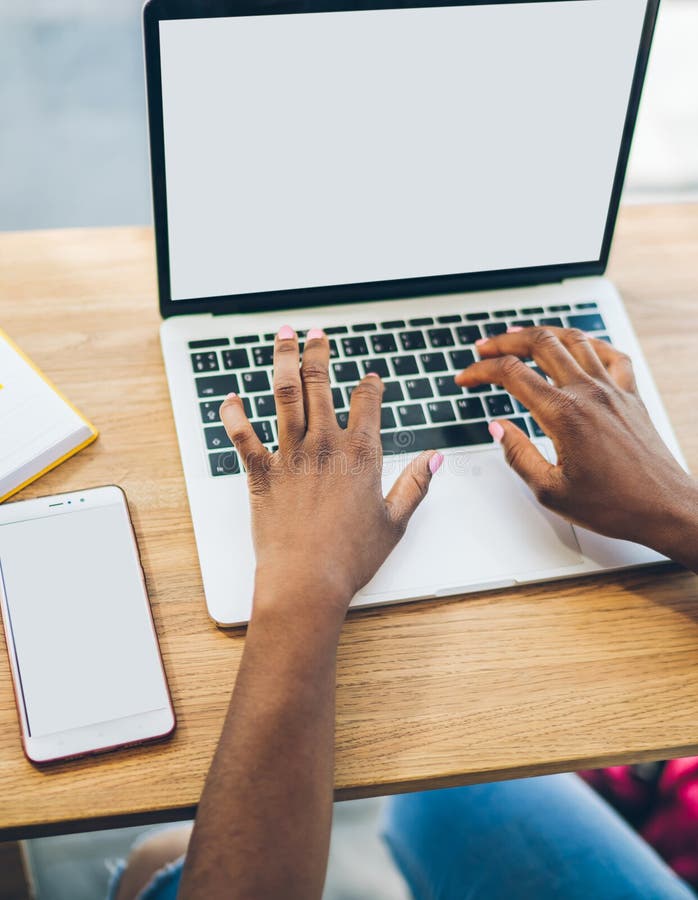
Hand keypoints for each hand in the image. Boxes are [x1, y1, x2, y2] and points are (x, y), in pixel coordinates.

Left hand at [220, 326, 441, 625]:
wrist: (307, 582)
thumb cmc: (350, 558)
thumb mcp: (395, 522)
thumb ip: (416, 484)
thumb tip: (436, 457)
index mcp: (361, 455)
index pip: (368, 402)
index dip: (371, 384)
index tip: (371, 376)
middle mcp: (324, 446)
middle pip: (321, 384)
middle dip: (318, 353)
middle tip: (315, 334)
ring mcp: (290, 457)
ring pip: (285, 395)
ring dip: (282, 361)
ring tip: (281, 337)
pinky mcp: (261, 474)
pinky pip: (242, 436)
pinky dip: (233, 415)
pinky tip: (230, 397)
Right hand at [455, 326, 697, 566]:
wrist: (663, 507)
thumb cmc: (613, 505)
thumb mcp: (550, 490)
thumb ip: (518, 455)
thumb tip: (499, 427)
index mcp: (564, 415)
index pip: (511, 374)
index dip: (480, 371)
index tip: (465, 378)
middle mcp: (588, 393)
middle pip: (540, 343)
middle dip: (505, 340)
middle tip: (484, 347)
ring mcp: (613, 389)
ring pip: (574, 339)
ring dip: (542, 333)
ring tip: (520, 335)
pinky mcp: (630, 394)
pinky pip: (610, 353)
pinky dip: (588, 342)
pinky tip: (577, 345)